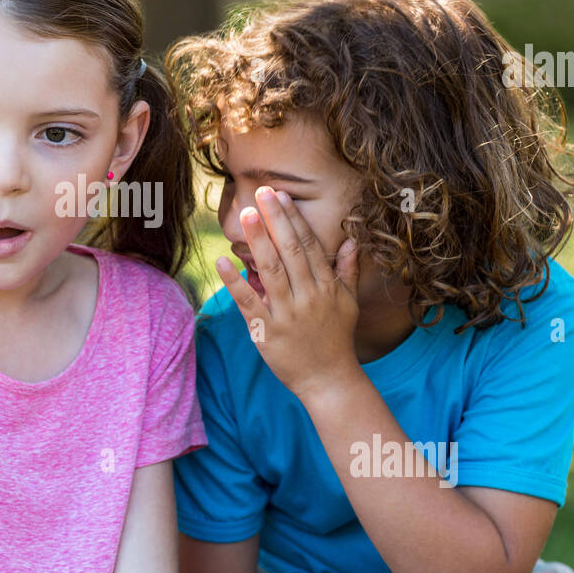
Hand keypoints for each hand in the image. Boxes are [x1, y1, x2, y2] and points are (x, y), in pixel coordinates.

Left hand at [214, 186, 360, 399]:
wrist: (329, 381)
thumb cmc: (337, 339)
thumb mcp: (349, 303)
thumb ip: (347, 270)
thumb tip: (351, 240)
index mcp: (327, 287)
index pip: (310, 246)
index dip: (294, 220)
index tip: (281, 196)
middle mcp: (309, 297)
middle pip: (291, 251)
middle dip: (276, 220)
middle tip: (262, 192)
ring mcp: (288, 314)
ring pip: (271, 271)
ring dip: (258, 241)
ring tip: (245, 214)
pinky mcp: (267, 331)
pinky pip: (249, 302)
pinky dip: (234, 282)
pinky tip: (222, 262)